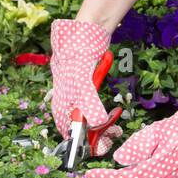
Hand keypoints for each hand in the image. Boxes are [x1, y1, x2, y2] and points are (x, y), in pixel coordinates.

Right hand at [50, 18, 117, 142]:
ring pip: (88, 120)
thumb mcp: (83, 84)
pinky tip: (114, 114)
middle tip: (114, 136)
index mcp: (61, 105)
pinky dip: (104, 114)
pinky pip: (95, 108)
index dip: (85, 144)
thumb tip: (95, 126)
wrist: (87, 32)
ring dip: (102, 127)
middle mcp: (67, 103)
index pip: (69, 134)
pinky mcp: (87, 89)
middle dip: (96, 136)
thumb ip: (89, 106)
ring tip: (116, 128)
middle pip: (79, 129)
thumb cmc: (79, 57)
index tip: (103, 145)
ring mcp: (77, 95)